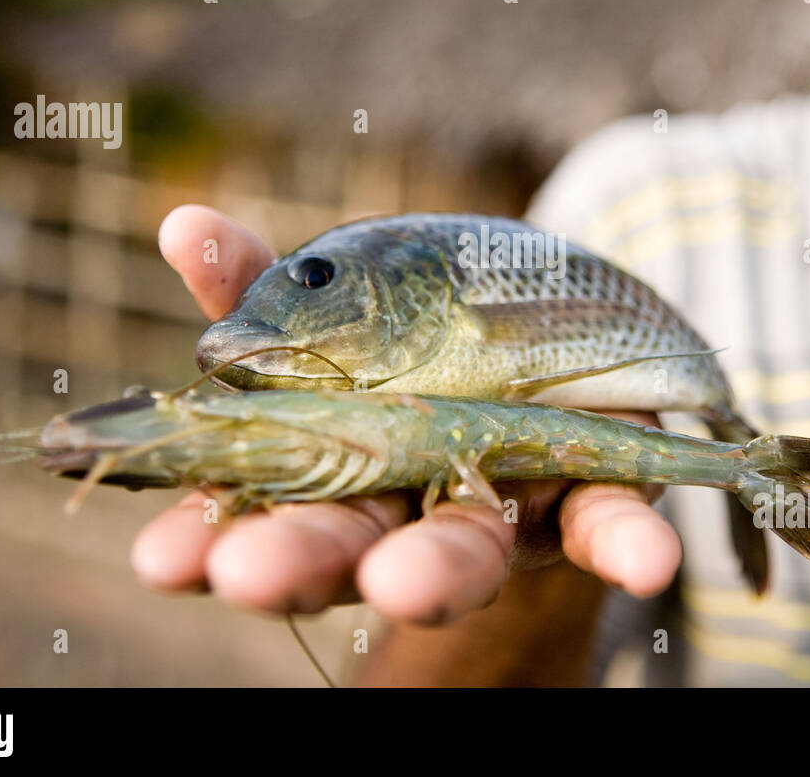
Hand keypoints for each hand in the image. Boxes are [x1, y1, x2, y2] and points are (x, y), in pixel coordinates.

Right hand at [131, 204, 682, 624]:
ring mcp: (503, 511)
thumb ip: (266, 283)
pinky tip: (648, 562)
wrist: (541, 333)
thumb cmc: (417, 332)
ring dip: (432, 572)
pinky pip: (608, 525)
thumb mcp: (339, 302)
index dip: (209, 539)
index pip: (262, 513)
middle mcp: (412, 509)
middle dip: (303, 562)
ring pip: (464, 552)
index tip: (161, 559)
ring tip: (403, 584)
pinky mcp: (592, 499)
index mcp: (338, 470)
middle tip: (255, 576)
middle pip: (352, 547)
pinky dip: (625, 545)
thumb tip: (183, 225)